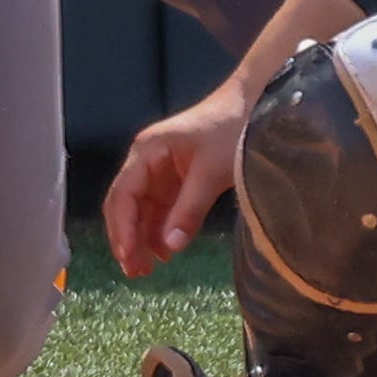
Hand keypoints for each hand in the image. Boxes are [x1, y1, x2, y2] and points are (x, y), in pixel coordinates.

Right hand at [103, 83, 258, 275]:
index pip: (122, 194)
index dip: (121, 228)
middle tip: (136, 272)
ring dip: (142, 239)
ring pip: (141, 212)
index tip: (127, 256)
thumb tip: (169, 248)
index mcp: (146, 152)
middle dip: (127, 239)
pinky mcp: (177, 181)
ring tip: (147, 270)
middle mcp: (147, 162)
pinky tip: (165, 252)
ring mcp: (161, 173)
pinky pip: (161, 211)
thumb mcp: (211, 171)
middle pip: (125, 206)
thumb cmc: (231, 128)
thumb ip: (188, 210)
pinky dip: (160, 231)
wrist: (255, 104)